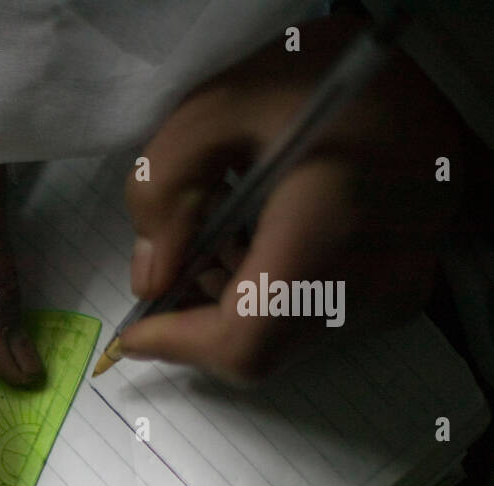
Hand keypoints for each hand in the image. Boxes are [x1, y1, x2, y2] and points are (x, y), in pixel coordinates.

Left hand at [122, 15, 474, 382]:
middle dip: (198, 319)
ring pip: (284, 340)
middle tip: (174, 263)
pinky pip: (315, 322)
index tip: (132, 330)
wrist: (420, 72)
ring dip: (232, 306)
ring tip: (219, 236)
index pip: (245, 340)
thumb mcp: (216, 107)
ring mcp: (395, 292)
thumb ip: (163, 189)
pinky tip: (258, 240)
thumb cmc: (319, 77)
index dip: (177, 344)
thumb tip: (150, 278)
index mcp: (332, 228)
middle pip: (261, 346)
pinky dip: (269, 297)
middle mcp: (375, 278)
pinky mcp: (401, 293)